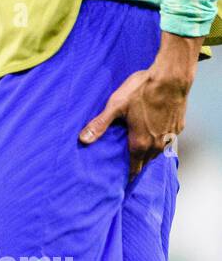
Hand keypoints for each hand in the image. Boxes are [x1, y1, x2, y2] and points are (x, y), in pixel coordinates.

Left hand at [80, 48, 196, 177]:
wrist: (173, 76)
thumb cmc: (143, 89)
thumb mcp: (116, 106)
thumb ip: (100, 124)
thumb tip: (82, 140)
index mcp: (140, 143)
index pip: (134, 169)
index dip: (128, 177)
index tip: (121, 185)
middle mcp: (157, 144)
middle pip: (145, 162)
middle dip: (136, 166)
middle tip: (126, 170)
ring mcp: (169, 135)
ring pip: (157, 152)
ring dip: (148, 155)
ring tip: (138, 155)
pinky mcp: (178, 125)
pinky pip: (167, 140)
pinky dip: (159, 142)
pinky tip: (153, 137)